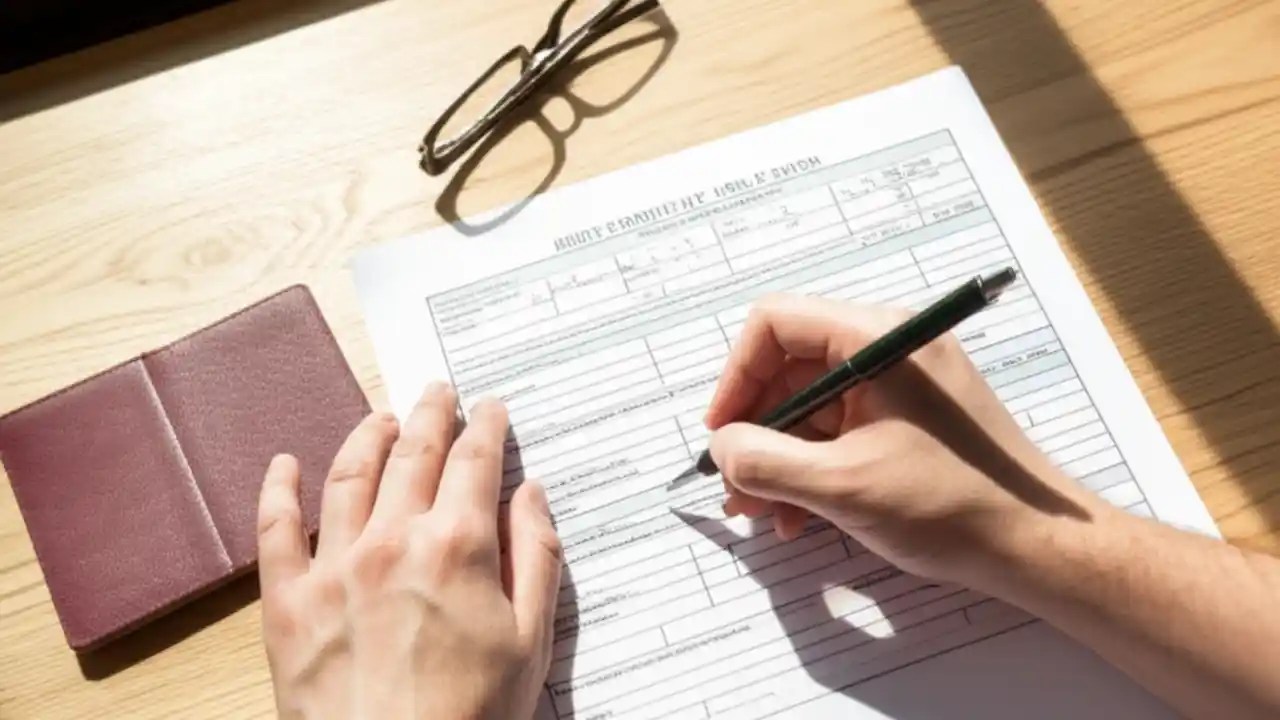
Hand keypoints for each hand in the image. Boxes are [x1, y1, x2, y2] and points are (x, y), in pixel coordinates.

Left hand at [256, 384, 561, 719]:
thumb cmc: (472, 716)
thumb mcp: (532, 640)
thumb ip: (536, 557)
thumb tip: (530, 494)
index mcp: (457, 546)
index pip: (475, 461)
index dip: (486, 427)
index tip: (490, 409)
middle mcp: (392, 540)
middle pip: (414, 454)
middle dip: (431, 414)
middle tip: (438, 391)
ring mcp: (332, 566)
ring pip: (348, 475)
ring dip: (368, 436)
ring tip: (382, 417)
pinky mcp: (286, 602)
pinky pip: (273, 529)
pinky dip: (277, 489)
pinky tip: (283, 464)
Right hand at [705, 294, 1097, 585]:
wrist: (1036, 544)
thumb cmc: (952, 506)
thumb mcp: (842, 486)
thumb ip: (766, 462)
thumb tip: (721, 447)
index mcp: (878, 339)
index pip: (777, 323)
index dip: (737, 377)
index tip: (721, 433)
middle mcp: (890, 347)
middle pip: (791, 367)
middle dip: (755, 429)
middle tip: (734, 485)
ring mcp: (903, 382)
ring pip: (812, 405)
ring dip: (779, 457)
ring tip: (762, 512)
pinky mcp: (910, 417)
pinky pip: (842, 428)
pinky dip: (813, 466)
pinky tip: (800, 515)